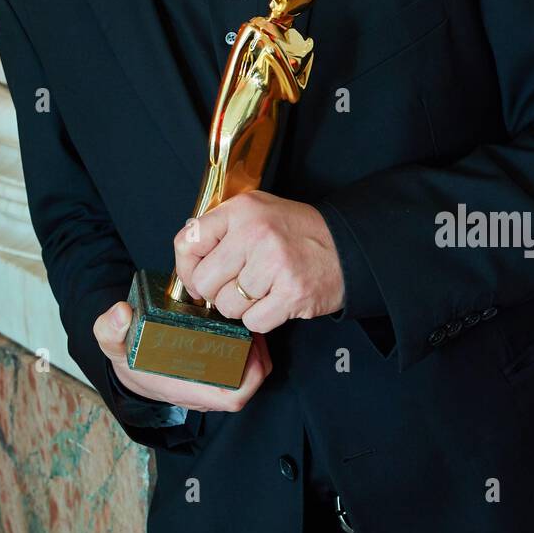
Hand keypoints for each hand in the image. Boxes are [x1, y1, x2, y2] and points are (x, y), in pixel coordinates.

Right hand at [93, 300, 272, 411]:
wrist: (128, 365)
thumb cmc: (127, 357)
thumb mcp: (112, 344)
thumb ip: (110, 330)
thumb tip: (121, 313)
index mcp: (185, 389)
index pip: (230, 397)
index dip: (249, 376)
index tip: (252, 345)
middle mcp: (202, 391)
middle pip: (247, 386)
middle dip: (259, 359)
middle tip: (255, 326)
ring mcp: (210, 383)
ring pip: (247, 377)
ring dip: (256, 353)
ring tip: (251, 323)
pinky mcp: (213, 372)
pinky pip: (240, 368)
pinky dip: (248, 350)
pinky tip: (242, 326)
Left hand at [173, 190, 344, 332]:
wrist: (346, 247)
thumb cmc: (295, 233)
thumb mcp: (256, 213)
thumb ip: (220, 230)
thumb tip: (187, 261)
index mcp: (241, 210)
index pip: (188, 242)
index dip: (187, 268)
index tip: (198, 277)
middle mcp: (255, 232)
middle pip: (204, 281)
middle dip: (216, 292)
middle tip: (237, 286)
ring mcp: (274, 263)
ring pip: (227, 305)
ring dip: (241, 306)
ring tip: (262, 290)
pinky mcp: (291, 293)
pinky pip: (253, 321)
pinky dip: (262, 318)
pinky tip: (275, 301)